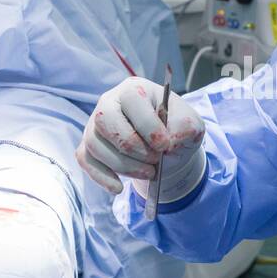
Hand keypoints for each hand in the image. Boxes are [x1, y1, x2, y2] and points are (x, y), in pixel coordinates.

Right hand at [77, 76, 205, 201]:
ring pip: (95, 144)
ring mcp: (94, 125)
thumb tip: (169, 141)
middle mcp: (108, 102)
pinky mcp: (88, 146)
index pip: (132, 101)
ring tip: (148, 173)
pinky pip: (85, 161)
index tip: (165, 146)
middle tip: (155, 161)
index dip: (149, 127)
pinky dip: (101, 177)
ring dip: (123, 165)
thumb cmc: (174, 129)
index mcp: (134, 90)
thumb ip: (185, 127)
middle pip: (106, 121)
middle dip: (134, 148)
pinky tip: (118, 188)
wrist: (165, 148)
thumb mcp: (191, 125)